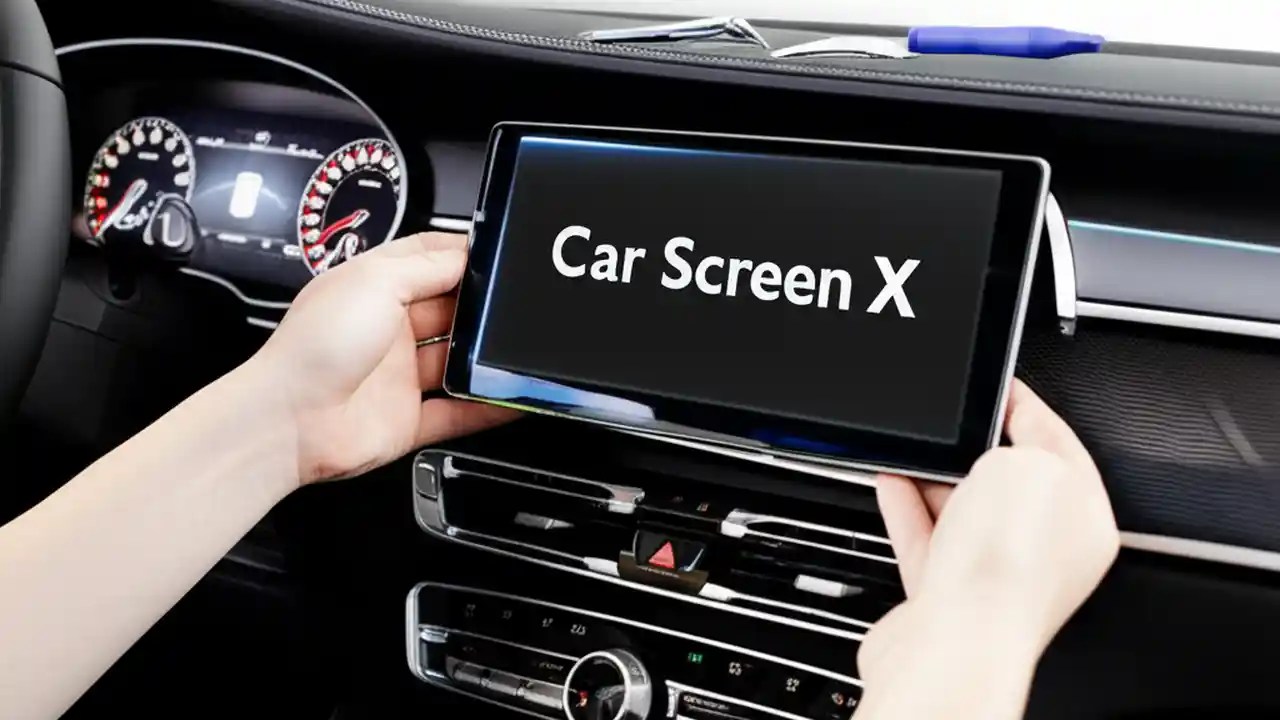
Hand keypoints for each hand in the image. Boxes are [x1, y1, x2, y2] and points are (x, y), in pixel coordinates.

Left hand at [249, 232, 516, 484]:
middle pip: (447, 310)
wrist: (289, 421)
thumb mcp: (376, 280)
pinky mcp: (407, 419)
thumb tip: (466, 255)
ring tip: (513, 349)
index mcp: (372, 288)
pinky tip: (509, 398)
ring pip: (456, 362)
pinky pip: (458, 413)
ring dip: (483, 357)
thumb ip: (427, 266)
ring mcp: (397, 376)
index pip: (425, 259)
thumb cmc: (315, 346)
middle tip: (509, 305)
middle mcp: (385, 330)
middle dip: (478, 307)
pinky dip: (486, 408)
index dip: (460, 254)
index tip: (495, 254)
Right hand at [854, 380, 1117, 716]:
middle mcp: (1045, 553)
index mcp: (1084, 520)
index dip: (1027, 407)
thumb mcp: (1029, 463)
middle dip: (977, 447)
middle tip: (954, 419)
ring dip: (936, 476)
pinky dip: (908, 507)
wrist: (954, 642)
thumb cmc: (1006, 567)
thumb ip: (1021, 437)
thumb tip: (1001, 434)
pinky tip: (892, 480)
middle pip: (1009, 481)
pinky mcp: (946, 593)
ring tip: (913, 447)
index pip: (1060, 445)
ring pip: (964, 511)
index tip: (1000, 384)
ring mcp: (993, 574)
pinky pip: (927, 538)